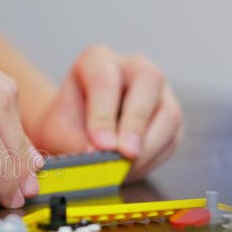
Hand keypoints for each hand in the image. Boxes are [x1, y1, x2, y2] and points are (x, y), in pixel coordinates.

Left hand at [27, 45, 183, 180]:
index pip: (104, 81)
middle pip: (148, 81)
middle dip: (136, 123)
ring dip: (148, 147)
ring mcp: (158, 91)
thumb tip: (101, 157)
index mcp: (97, 60)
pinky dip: (153, 158)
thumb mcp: (60, 133)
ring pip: (168, 113)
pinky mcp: (170, 117)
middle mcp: (133, 67)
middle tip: (125, 155)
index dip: (103, 115)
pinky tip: (132, 171)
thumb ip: (78, 143)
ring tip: (123, 171)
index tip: (101, 145)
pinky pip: (172, 137)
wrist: (76, 136)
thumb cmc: (66, 128)